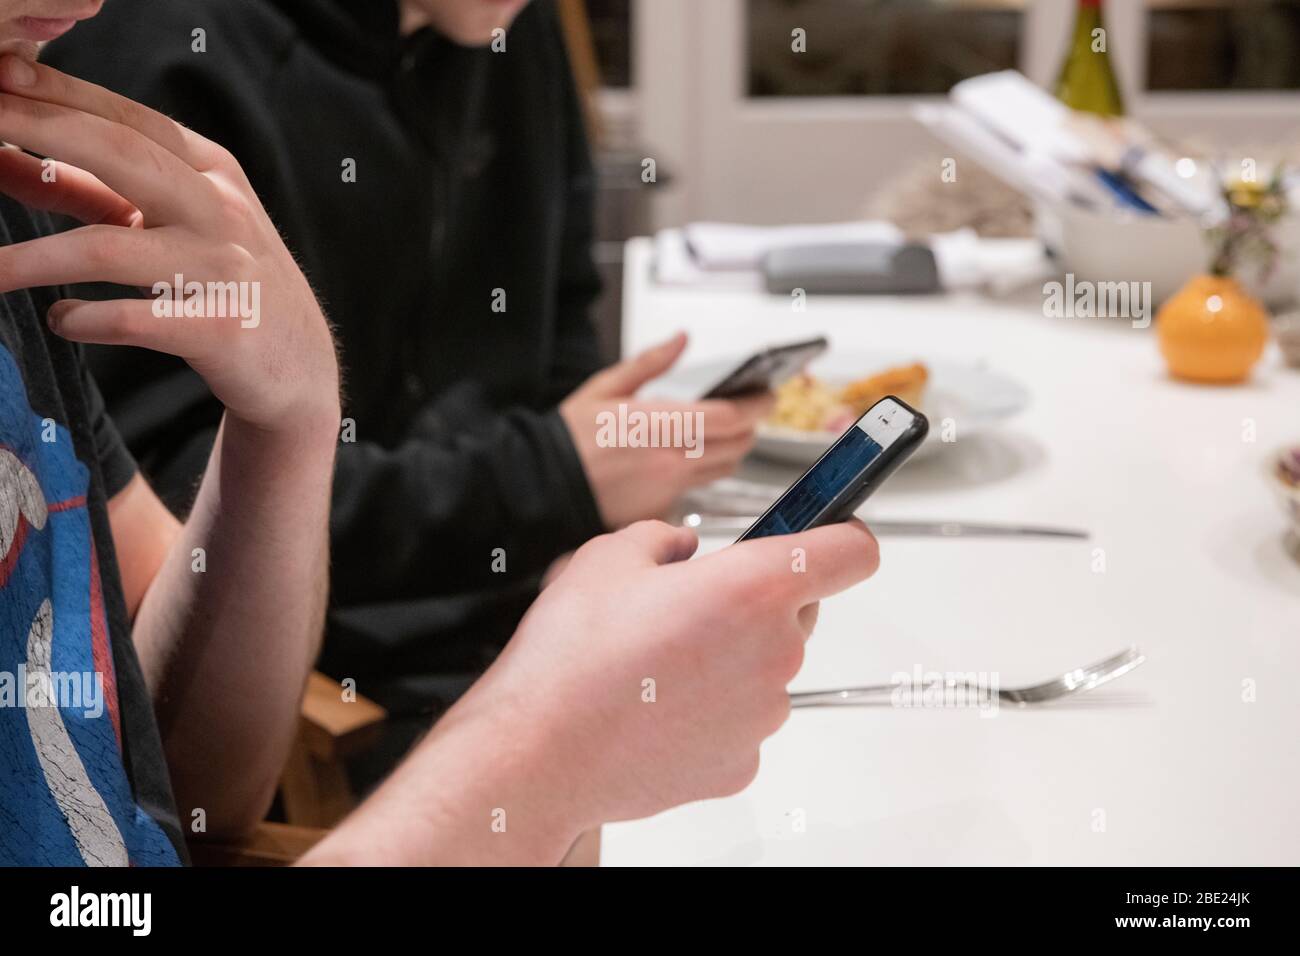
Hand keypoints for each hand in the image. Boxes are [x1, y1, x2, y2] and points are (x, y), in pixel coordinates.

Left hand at [0, 57, 337, 432]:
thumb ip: (90, 193)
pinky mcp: (219, 330)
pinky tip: (61, 321)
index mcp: (212, 173)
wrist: (299, 367)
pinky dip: (83, 320)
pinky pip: (132, 320)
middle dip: (43, 131)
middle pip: (122, 155)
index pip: (127, 120)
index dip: (60, 94)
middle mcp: (221, 211)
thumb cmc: (223, 286)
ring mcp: (223, 270)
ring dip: (32, 259)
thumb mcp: (169, 227)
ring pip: (109, 248)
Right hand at [451, 518, 879, 832]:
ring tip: (658, 663)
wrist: (538, 752)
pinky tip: (656, 707)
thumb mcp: (609, 555)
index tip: (830, 533)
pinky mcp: (741, 763)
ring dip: (731, 658)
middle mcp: (775, 652)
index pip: (852, 552)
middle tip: (691, 605)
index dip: (843, 536)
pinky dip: (712, 712)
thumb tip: (681, 548)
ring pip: (765, 668)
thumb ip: (664, 538)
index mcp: (755, 587)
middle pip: (798, 612)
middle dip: (756, 601)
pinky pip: (741, 721)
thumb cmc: (571, 657)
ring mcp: (763, 715)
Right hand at [560, 333, 773, 527]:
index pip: (732, 417)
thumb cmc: (569, 438)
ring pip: (724, 469)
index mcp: (660, 423)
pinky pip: (697, 488)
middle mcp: (672, 459)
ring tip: (726, 432)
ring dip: (733, 450)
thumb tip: (681, 339)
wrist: (542, 485)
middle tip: (752, 411)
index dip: (758, 405)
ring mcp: (669, 488)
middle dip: (752, 426)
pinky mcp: (662, 509)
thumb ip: (651, 363)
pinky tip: (689, 457)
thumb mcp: (606, 387)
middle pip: (738, 445)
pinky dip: (703, 472)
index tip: (767, 393)